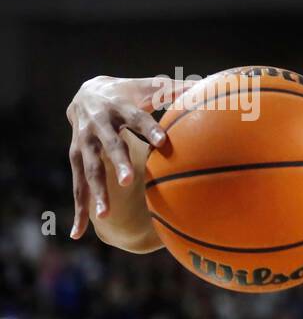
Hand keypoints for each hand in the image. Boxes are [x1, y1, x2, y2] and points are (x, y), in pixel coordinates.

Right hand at [66, 76, 173, 239]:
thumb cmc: (128, 93)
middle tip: (128, 181)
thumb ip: (176, 90)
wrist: (84, 92)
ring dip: (97, 193)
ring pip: (89, 170)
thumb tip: (210, 85)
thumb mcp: (148, 87)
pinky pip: (77, 187)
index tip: (161, 141)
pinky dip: (79, 210)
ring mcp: (83, 144)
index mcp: (119, 107)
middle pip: (108, 145)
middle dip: (116, 162)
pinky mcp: (75, 159)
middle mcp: (97, 126)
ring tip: (105, 217)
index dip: (148, 128)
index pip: (136, 117)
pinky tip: (78, 233)